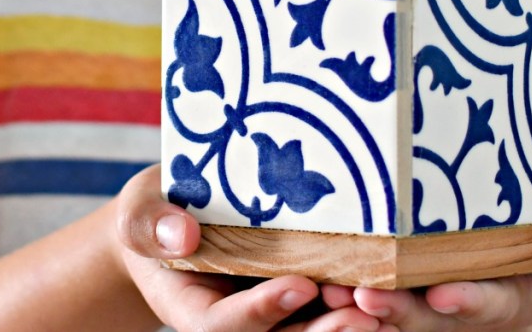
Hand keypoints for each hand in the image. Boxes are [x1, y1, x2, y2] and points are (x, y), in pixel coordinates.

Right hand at [115, 165, 395, 330]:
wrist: (172, 222)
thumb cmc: (153, 213)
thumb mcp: (140, 211)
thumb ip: (152, 224)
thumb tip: (181, 236)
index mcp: (192, 309)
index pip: (223, 325)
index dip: (262, 311)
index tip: (299, 285)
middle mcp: (235, 321)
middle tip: (362, 316)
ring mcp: (267, 314)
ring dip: (345, 324)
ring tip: (385, 309)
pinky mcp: (294, 297)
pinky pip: (323, 309)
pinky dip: (354, 305)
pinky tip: (391, 291)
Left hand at [320, 251, 531, 330]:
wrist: (480, 271)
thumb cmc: (516, 272)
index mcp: (492, 305)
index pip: (480, 306)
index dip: (467, 301)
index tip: (448, 292)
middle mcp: (446, 311)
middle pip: (420, 316)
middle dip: (397, 310)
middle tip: (369, 296)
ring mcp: (410, 306)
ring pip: (383, 312)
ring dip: (357, 303)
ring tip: (334, 288)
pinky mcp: (378, 293)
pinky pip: (353, 302)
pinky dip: (335, 292)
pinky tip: (313, 278)